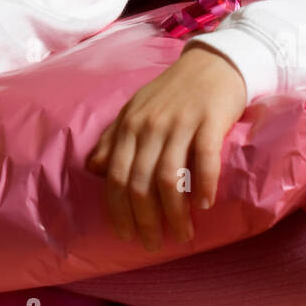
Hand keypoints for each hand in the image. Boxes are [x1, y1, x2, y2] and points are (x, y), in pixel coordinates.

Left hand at [85, 46, 247, 250]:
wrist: (213, 61)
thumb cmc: (172, 90)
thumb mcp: (135, 110)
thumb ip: (114, 138)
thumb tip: (92, 168)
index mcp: (130, 125)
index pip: (115, 175)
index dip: (118, 210)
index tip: (125, 236)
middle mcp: (151, 125)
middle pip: (140, 183)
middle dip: (144, 220)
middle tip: (153, 244)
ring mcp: (181, 123)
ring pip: (170, 178)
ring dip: (175, 213)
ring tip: (182, 235)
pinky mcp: (210, 120)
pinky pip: (205, 159)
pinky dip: (204, 186)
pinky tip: (205, 205)